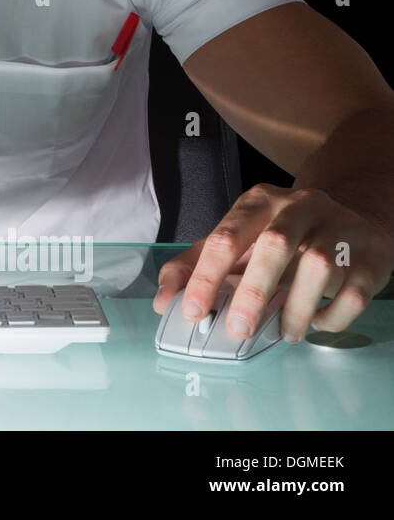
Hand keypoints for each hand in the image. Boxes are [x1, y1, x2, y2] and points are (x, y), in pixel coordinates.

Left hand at [152, 183, 393, 341]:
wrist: (353, 215)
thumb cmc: (284, 235)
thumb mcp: (238, 239)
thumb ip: (196, 264)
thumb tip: (163, 299)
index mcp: (259, 202)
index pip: (225, 237)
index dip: (205, 276)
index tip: (192, 310)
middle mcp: (299, 207)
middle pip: (274, 246)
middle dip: (252, 293)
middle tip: (237, 328)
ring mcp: (340, 228)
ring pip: (318, 267)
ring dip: (295, 308)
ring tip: (283, 332)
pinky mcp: (371, 254)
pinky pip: (352, 291)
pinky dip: (331, 315)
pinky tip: (316, 323)